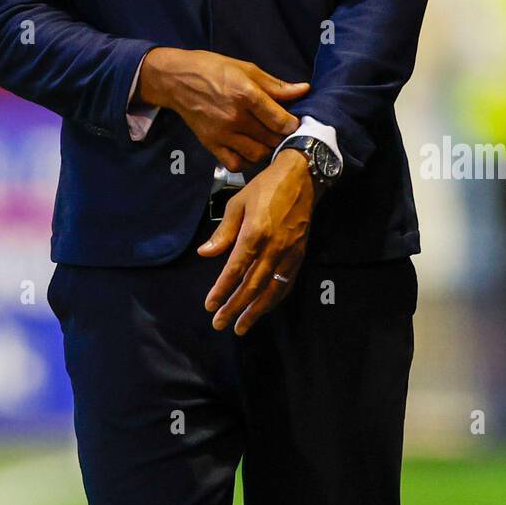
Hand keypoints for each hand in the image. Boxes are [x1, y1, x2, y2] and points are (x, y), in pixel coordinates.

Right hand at [137, 47, 309, 171]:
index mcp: (246, 94)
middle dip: (281, 136)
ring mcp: (222, 133)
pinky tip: (249, 150)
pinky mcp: (211, 144)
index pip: (281, 120)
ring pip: (257, 154)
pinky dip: (247, 161)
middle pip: (271, 138)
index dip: (292, 124)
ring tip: (266, 139)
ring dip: (267, 149)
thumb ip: (275, 85)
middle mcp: (235, 117)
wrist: (176, 79)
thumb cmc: (212, 69)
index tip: (292, 121)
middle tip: (280, 130)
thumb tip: (304, 90)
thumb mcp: (246, 69)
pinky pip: (236, 164)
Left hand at [196, 149, 318, 335]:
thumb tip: (205, 254)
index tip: (210, 306)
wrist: (301, 177)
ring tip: (241, 327)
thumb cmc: (264, 187)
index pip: (235, 269)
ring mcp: (289, 253)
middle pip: (252, 286)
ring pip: (272, 290)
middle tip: (220, 324)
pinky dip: (274, 299)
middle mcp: (273, 247)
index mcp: (255, 233)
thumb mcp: (237, 203)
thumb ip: (223, 232)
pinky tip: (264, 308)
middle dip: (235, 307)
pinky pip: (286, 282)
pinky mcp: (300, 254)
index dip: (222, 290)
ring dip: (256, 311)